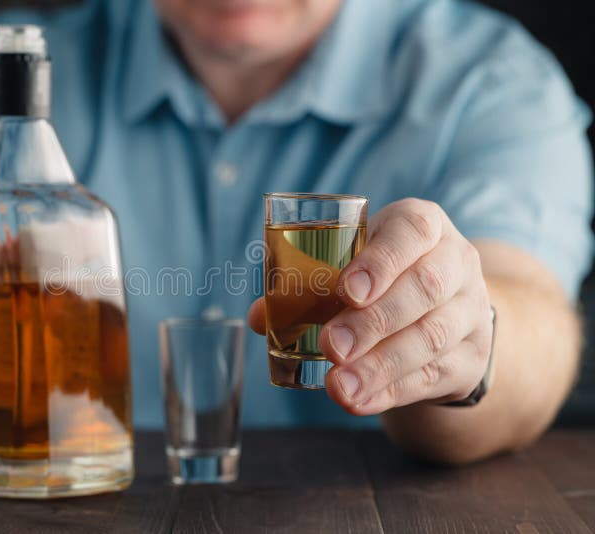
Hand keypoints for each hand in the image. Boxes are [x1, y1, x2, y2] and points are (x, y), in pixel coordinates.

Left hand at [249, 198, 492, 414]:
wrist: (444, 309)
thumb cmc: (383, 278)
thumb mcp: (353, 266)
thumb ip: (306, 288)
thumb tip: (261, 316)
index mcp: (423, 225)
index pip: (413, 231)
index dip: (382, 261)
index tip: (347, 291)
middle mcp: (456, 262)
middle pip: (425, 288)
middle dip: (375, 321)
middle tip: (332, 346)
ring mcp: (470, 310)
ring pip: (432, 337)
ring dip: (380, 365)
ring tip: (338, 386)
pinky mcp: (471, 356)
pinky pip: (434, 376)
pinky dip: (392, 391)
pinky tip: (358, 401)